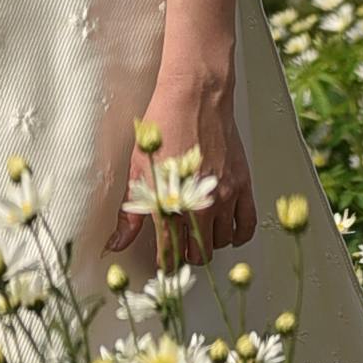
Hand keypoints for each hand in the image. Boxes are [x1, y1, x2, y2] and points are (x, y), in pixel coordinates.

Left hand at [105, 62, 255, 266]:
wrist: (195, 97)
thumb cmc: (164, 125)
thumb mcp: (137, 169)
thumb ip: (130, 214)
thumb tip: (116, 243)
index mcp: (169, 203)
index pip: (169, 253)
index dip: (166, 264)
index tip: (164, 265)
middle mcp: (198, 203)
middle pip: (196, 253)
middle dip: (186, 254)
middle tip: (180, 245)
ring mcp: (223, 196)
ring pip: (220, 242)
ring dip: (209, 242)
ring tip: (199, 231)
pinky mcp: (242, 185)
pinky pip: (246, 225)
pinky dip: (237, 235)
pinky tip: (226, 231)